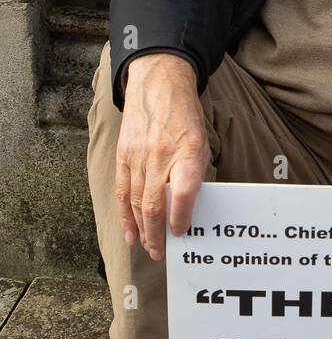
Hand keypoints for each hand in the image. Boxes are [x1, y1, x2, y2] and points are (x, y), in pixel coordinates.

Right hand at [115, 54, 211, 261]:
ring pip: (136, 202)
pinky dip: (125, 215)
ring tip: (149, 248)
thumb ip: (196, 173)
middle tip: (161, 253)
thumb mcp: (202, 142)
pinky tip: (130, 233)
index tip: (181, 232)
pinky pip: (123, 191)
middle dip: (157, 234)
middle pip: (154, 204)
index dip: (181, 217)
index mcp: (185, 152)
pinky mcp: (122, 155)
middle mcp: (159, 156)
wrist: (157, 84)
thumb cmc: (185, 117)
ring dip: (142, 230)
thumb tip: (191, 207)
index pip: (182, 192)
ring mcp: (137, 156)